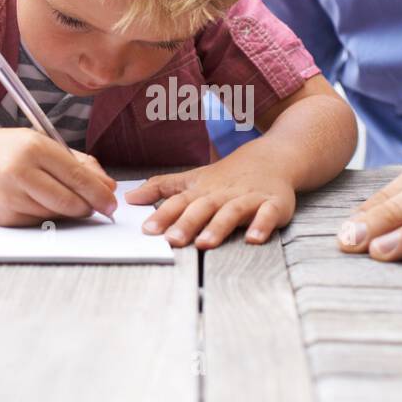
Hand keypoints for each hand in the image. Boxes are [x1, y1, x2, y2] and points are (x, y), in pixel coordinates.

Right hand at [0, 127, 116, 226]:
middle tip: (96, 207)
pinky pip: (39, 222)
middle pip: (69, 201)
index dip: (99, 194)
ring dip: (68, 212)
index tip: (111, 203)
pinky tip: (37, 202)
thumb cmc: (8, 151)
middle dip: (88, 208)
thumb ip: (78, 163)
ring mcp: (10, 196)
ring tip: (61, 198)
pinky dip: (47, 216)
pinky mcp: (4, 216)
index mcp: (35, 148)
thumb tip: (108, 187)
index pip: (77, 177)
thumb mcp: (42, 144)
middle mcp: (21, 171)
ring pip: (56, 215)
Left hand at [124, 152, 296, 247]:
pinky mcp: (273, 204)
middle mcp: (224, 194)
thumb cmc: (228, 176)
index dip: (163, 215)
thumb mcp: (193, 179)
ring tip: (205, 244)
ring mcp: (249, 198)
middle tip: (172, 240)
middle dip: (187, 223)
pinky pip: (268, 215)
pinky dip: (262, 226)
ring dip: (218, 227)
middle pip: (203, 208)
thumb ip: (161, 188)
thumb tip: (129, 198)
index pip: (180, 202)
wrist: (273, 157)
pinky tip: (254, 239)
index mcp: (203, 191)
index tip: (147, 230)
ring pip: (232, 212)